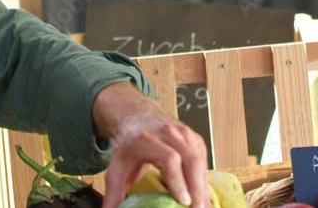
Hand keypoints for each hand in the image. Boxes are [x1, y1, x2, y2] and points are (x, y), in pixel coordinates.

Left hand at [94, 83, 208, 207]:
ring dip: (203, 187)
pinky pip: (204, 162)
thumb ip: (114, 191)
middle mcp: (169, 133)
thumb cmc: (129, 145)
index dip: (178, 181)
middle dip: (197, 188)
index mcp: (147, 139)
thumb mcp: (117, 166)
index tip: (184, 201)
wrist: (137, 117)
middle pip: (191, 160)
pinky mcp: (195, 139)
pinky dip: (204, 181)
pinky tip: (202, 197)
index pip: (170, 159)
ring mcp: (185, 134)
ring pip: (200, 161)